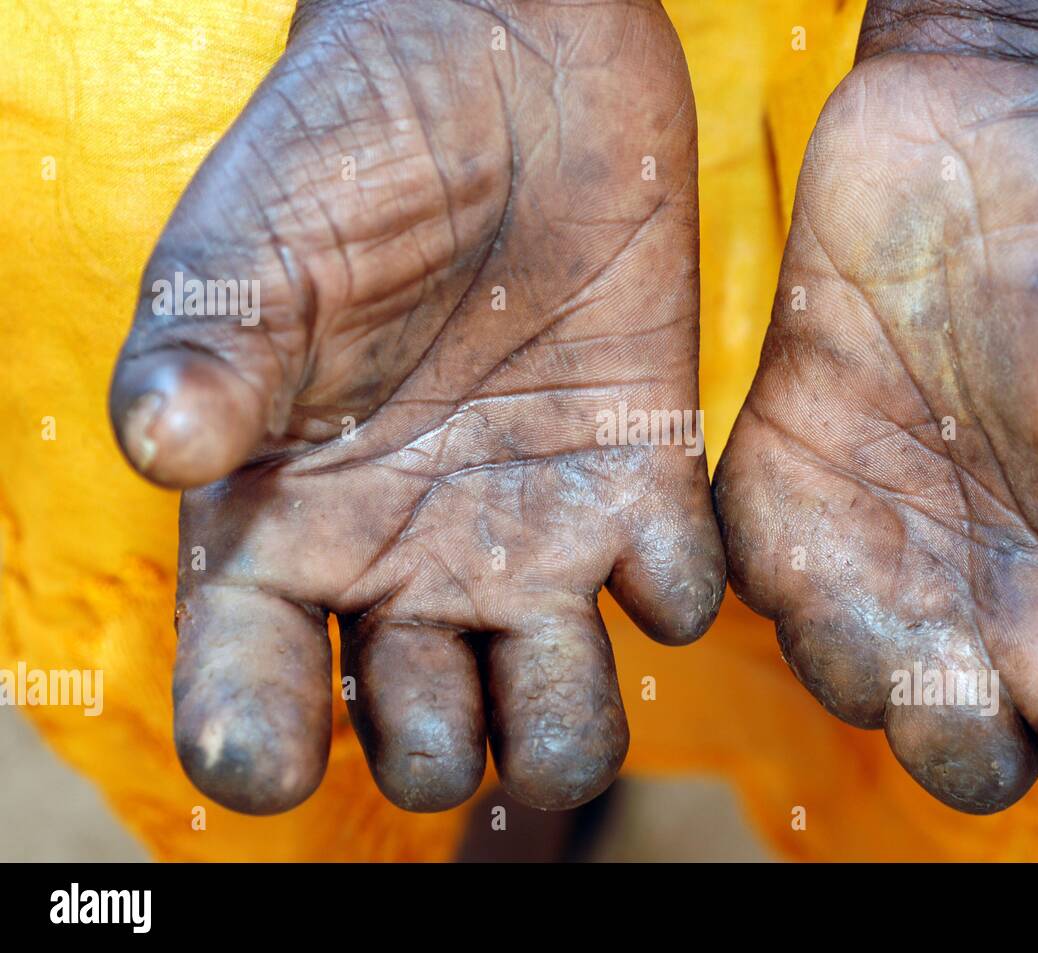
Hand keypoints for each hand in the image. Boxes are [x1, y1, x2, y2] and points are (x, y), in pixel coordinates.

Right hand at [109, 0, 722, 813]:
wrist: (502, 65)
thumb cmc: (348, 148)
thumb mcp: (252, 248)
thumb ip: (206, 355)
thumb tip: (159, 448)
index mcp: (289, 521)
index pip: (252, 680)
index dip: (252, 740)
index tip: (268, 760)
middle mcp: (411, 551)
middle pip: (425, 731)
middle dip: (438, 752)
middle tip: (445, 708)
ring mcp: (534, 525)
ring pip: (558, 706)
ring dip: (565, 730)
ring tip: (560, 676)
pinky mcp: (642, 474)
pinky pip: (674, 592)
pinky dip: (673, 592)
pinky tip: (647, 530)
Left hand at [716, 0, 1037, 811]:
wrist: (1006, 153)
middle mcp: (995, 602)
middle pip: (959, 745)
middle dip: (946, 728)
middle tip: (944, 639)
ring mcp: (885, 550)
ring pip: (844, 670)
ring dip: (845, 647)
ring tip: (863, 552)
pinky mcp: (793, 487)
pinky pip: (756, 571)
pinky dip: (762, 564)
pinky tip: (789, 505)